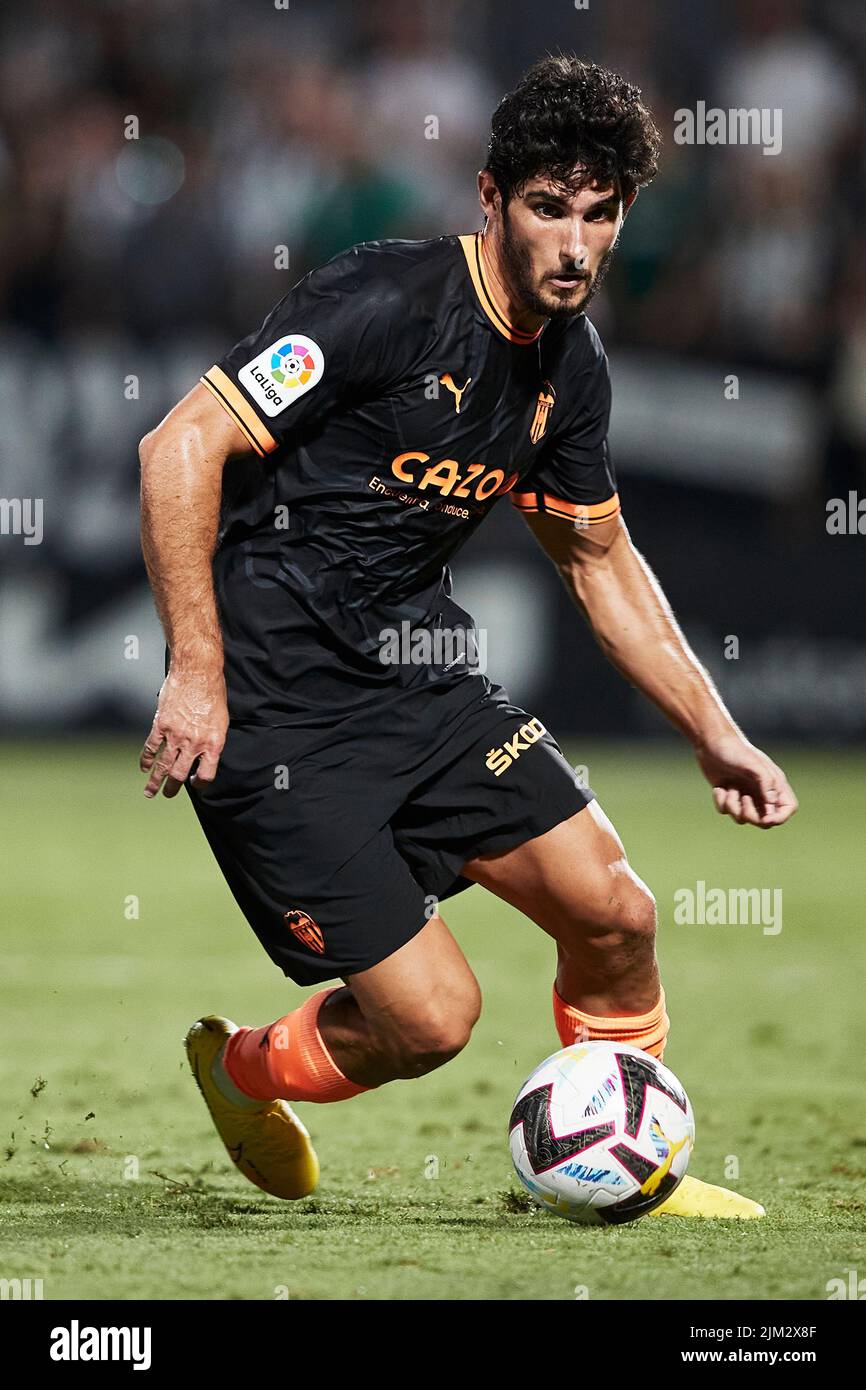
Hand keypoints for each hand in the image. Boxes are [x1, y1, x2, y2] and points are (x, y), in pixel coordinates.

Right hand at [140, 662, 228, 798]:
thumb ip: (212, 738)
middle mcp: (194, 743)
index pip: (207, 774)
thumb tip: (205, 752)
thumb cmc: (213, 691)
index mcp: (213, 743)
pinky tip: (144, 768)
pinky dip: (146, 759)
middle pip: (180, 774)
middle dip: (173, 788)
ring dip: (156, 781)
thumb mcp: (222, 719)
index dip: (200, 782)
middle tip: (168, 795)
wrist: (198, 672)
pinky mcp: (161, 725)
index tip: (194, 783)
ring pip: (163, 765)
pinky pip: (151, 747)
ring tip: (150, 792)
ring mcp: (176, 735)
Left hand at [695, 733, 797, 827]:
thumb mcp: (753, 765)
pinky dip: (721, 801)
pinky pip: (725, 811)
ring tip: (729, 787)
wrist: (711, 743)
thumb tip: (771, 806)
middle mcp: (761, 792)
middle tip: (743, 798)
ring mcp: (744, 795)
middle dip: (751, 814)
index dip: (780, 817)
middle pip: (764, 821)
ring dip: (733, 805)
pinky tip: (719, 787)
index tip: (766, 818)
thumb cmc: (735, 751)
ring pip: (743, 818)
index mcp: (773, 783)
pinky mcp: (728, 795)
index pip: (788, 807)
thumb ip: (766, 784)